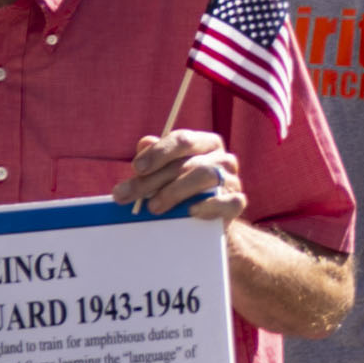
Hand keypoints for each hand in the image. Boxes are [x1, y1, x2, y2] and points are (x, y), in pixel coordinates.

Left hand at [118, 131, 245, 221]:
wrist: (204, 222)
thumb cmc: (180, 190)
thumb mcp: (163, 172)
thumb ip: (154, 158)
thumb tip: (144, 143)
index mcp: (205, 143)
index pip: (183, 140)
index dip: (158, 152)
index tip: (136, 168)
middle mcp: (222, 158)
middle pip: (187, 163)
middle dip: (152, 179)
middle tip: (126, 194)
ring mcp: (232, 180)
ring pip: (205, 176)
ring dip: (174, 191)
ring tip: (153, 207)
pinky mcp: (237, 202)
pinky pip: (227, 201)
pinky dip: (207, 206)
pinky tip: (189, 212)